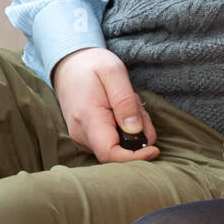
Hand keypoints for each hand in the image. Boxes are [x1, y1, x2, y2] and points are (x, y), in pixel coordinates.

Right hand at [52, 47, 158, 162]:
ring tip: (126, 102)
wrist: (69, 65)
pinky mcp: (87, 138)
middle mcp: (82, 134)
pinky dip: (125, 128)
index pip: (110, 154)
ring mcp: (82, 138)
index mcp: (88, 118)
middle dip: (139, 134)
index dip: (135, 157)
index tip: (155, 149)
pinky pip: (113, 141)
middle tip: (136, 105)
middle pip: (120, 150)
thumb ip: (125, 102)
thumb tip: (136, 131)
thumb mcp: (114, 73)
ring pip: (119, 146)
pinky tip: (120, 109)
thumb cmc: (92, 65)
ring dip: (133, 129)